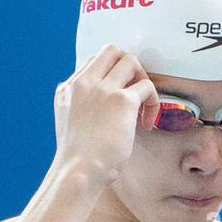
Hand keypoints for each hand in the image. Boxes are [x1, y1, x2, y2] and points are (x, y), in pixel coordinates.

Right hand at [53, 44, 159, 181]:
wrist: (79, 171)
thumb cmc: (79, 160)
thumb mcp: (70, 126)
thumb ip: (82, 110)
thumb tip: (105, 112)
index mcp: (68, 89)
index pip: (94, 63)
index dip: (111, 76)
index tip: (118, 98)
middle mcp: (83, 83)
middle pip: (111, 50)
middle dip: (129, 68)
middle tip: (135, 94)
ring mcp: (102, 89)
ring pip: (130, 60)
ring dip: (142, 80)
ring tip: (142, 107)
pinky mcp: (122, 100)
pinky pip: (147, 87)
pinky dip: (154, 103)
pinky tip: (147, 123)